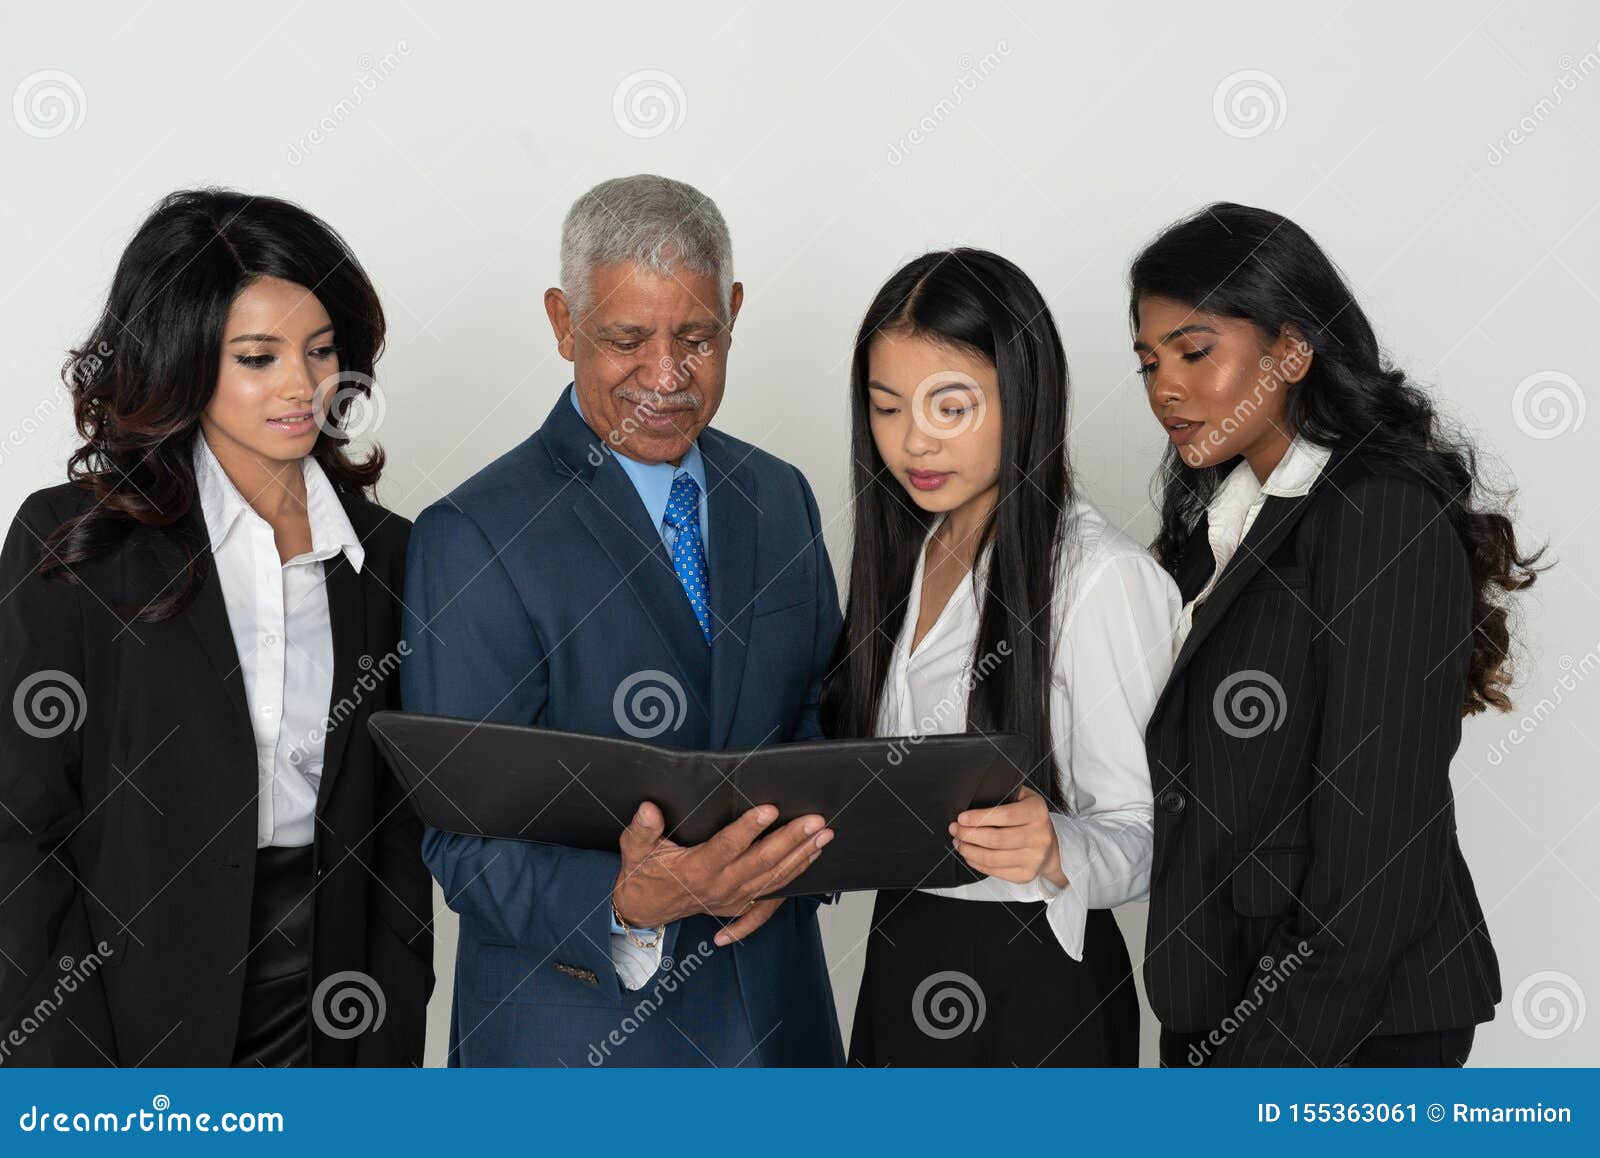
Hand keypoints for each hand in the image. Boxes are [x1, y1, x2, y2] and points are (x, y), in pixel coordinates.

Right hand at [613, 801, 832, 942]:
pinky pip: (776, 889)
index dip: (749, 828)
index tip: (769, 809)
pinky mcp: (742, 902)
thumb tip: (649, 809)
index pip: (727, 847)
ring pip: (775, 877)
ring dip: (801, 854)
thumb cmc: (643, 874)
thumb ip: (642, 829)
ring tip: (823, 833)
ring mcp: (734, 897)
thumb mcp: (635, 849)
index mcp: (696, 870)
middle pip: (761, 862)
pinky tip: (813, 853)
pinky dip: (797, 871)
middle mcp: (719, 885)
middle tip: (812, 820)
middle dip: (790, 840)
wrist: (646, 909)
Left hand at [949, 785, 1067, 887]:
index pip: (1006, 815)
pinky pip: (995, 871)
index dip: (980, 818)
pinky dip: (977, 863)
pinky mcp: (1026, 875)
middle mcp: (1039, 836)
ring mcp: (1034, 859)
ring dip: (969, 850)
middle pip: (996, 839)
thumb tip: (973, 797)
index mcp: (1037, 812)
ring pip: (993, 858)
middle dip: (969, 835)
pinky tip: (969, 855)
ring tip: (959, 842)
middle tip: (955, 829)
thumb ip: (1003, 794)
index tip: (961, 817)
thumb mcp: (1023, 798)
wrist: (1050, 846)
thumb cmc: (1029, 818)